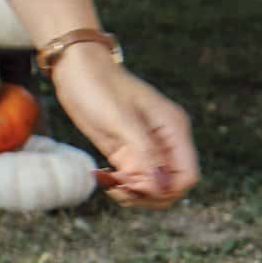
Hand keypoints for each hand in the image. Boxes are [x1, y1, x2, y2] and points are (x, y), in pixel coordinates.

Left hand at [47, 44, 199, 208]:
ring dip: (134, 194)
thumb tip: (161, 188)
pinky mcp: (128, 152)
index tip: (138, 186)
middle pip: (171, 187)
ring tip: (110, 184)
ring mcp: (147, 148)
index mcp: (173, 128)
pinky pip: (135, 181)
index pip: (187, 175)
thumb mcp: (120, 119)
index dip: (167, 189)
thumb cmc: (98, 84)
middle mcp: (165, 141)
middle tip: (119, 187)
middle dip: (148, 195)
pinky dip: (123, 187)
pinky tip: (105, 178)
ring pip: (153, 188)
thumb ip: (143, 154)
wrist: (74, 67)